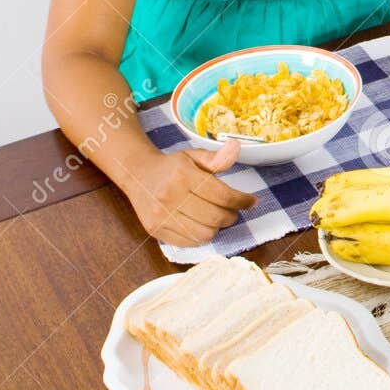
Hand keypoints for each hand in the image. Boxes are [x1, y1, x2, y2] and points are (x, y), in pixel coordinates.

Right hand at [122, 139, 255, 245]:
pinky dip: (201, 236)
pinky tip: (203, 225)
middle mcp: (170, 196)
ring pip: (204, 234)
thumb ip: (216, 157)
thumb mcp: (193, 155)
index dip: (242, 201)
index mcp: (183, 175)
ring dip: (217, 228)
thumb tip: (236, 148)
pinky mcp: (155, 230)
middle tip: (234, 211)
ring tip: (218, 218)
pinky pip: (188, 242)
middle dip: (232, 215)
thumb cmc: (172, 166)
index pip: (222, 195)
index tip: (251, 201)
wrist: (137, 174)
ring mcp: (161, 215)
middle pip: (215, 217)